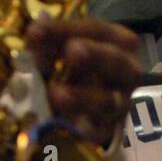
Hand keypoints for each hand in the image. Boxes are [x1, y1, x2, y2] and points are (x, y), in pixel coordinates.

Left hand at [25, 19, 140, 145]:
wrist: (91, 108)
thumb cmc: (76, 69)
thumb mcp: (62, 50)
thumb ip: (50, 43)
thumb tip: (34, 34)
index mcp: (118, 43)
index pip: (96, 31)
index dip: (66, 30)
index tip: (35, 31)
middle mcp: (126, 72)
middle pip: (116, 61)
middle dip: (94, 55)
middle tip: (72, 50)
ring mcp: (120, 103)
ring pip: (108, 100)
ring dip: (82, 96)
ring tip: (56, 93)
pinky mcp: (109, 130)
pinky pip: (100, 131)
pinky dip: (86, 130)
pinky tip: (69, 125)